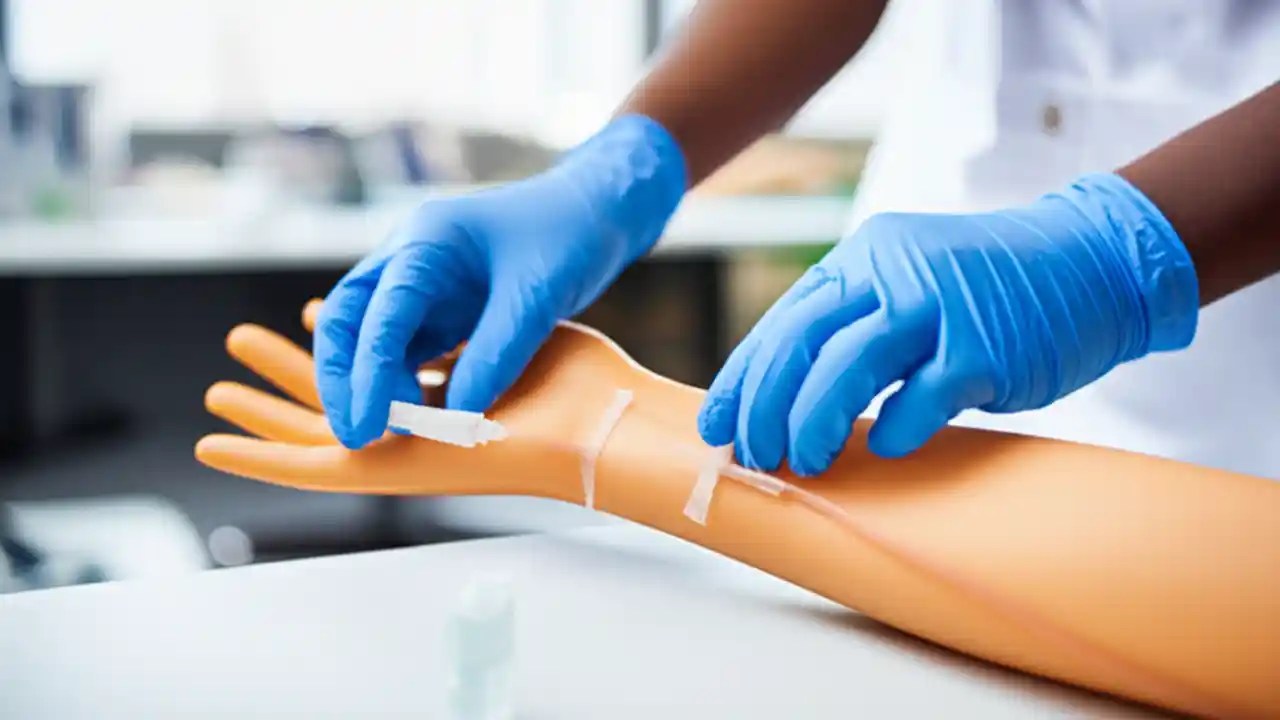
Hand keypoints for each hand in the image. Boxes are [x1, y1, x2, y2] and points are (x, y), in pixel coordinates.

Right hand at [315, 115, 685, 447]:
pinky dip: (402, 384)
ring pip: (370, 340)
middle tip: (358, 437)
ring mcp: (423, 286)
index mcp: (426, 241)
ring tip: (387, 435)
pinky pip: (407, 352)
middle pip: (348, 322)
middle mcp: (410, 260)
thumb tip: (456, 417)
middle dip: (343, 380)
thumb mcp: (539, 295)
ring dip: (370, 385)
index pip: (378, 313)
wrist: (598, 212)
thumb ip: (498, 352)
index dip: (368, 374)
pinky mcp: (443, 310)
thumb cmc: (571, 236)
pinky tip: (415, 419)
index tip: (368, 427)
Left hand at [698, 173, 1198, 474]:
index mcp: (867, 258)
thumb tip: (791, 391)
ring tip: (800, 461)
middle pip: (803, 342)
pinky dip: (895, 426)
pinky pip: (925, 395)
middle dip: (766, 406)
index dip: (744, 378)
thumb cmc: (993, 287)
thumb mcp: (912, 281)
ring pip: (849, 365)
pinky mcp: (987, 346)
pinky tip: (881, 448)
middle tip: (754, 455)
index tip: (717, 424)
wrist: (1096, 260)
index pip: (785, 321)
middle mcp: (896, 273)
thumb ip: (858, 321)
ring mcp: (942, 306)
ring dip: (813, 420)